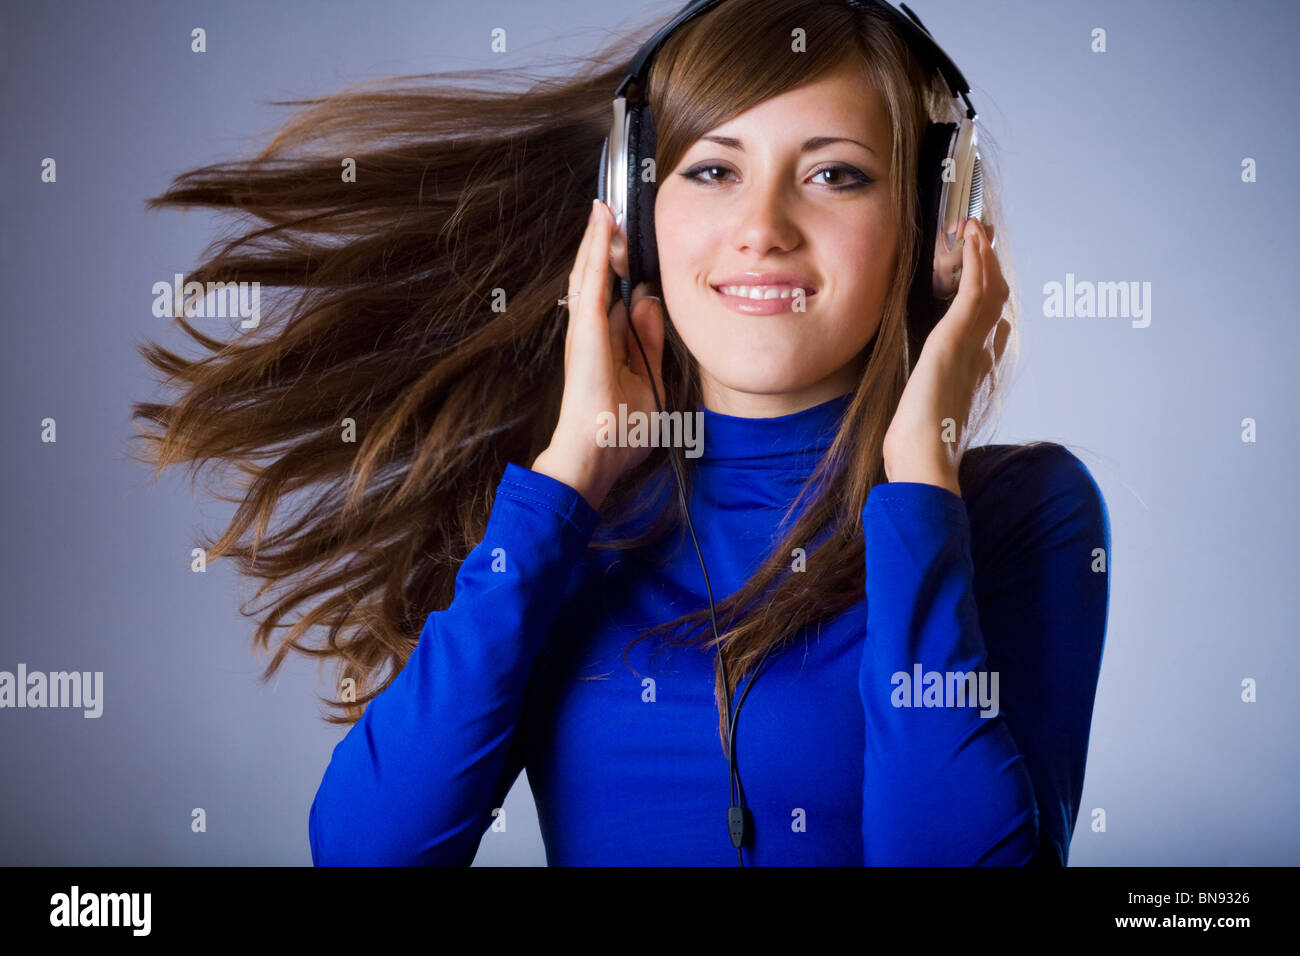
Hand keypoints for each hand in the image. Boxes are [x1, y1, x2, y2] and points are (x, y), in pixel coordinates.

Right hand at [531, 200, 664, 509]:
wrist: (595, 453)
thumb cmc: (620, 431)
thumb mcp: (649, 379)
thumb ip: (649, 341)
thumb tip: (651, 303)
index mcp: (606, 346)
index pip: (614, 299)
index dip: (620, 270)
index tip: (629, 246)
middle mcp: (592, 333)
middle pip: (598, 279)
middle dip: (605, 246)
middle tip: (611, 213)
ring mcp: (585, 329)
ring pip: (591, 272)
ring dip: (598, 239)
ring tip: (604, 208)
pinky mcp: (585, 327)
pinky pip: (593, 279)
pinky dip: (597, 249)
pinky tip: (603, 223)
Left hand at [881, 217, 1010, 495]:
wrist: (925, 464)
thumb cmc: (919, 451)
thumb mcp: (930, 417)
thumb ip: (940, 398)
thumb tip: (944, 390)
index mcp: (971, 374)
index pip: (989, 328)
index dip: (990, 299)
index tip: (989, 276)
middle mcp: (977, 357)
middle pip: (992, 303)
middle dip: (991, 270)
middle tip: (985, 240)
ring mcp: (969, 347)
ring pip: (987, 291)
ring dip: (984, 257)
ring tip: (977, 229)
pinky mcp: (954, 340)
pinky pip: (972, 292)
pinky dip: (977, 263)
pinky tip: (974, 240)